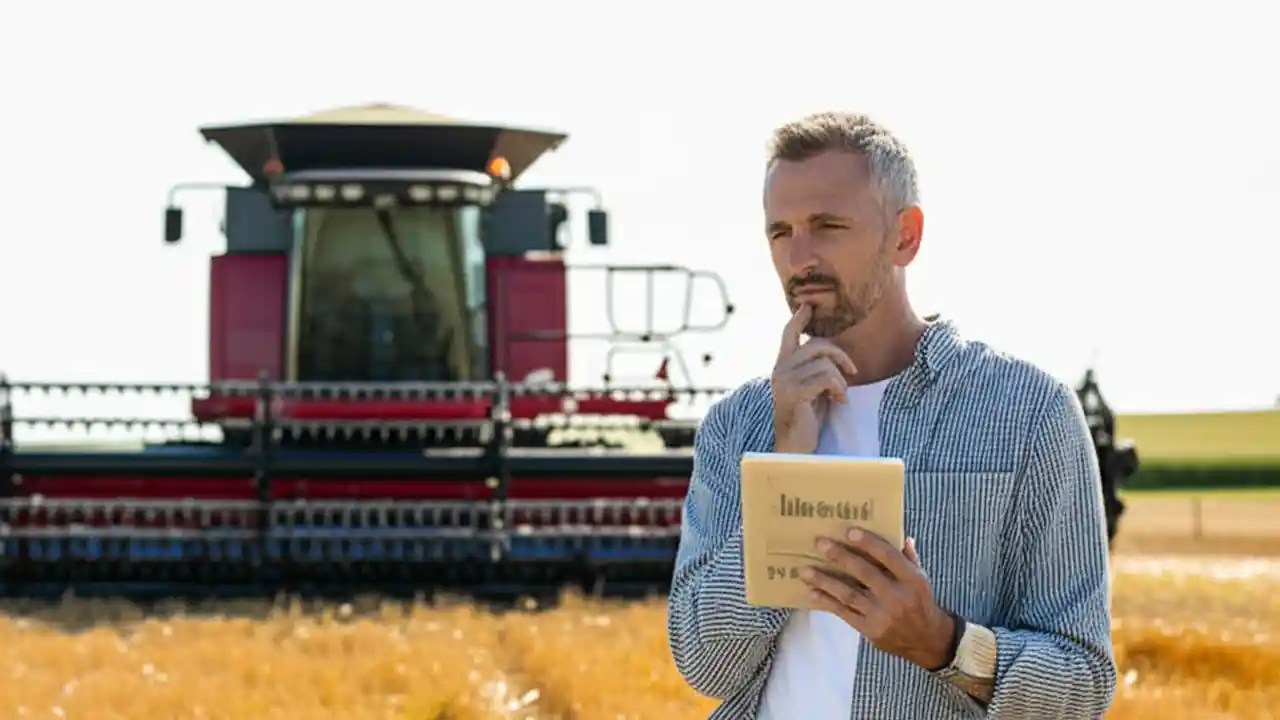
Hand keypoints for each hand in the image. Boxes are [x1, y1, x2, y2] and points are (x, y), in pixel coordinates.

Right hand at [771, 304, 857, 453]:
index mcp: (783, 366)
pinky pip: (826, 377)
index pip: (788, 334)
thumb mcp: (813, 390)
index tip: (807, 306)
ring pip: (825, 362)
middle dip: (841, 356)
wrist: (794, 449)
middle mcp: (780, 369)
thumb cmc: (807, 421)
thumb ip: (817, 371)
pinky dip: (839, 389)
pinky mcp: (794, 392)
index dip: (799, 318)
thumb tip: (836, 357)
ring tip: (840, 396)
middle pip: (818, 345)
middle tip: (852, 373)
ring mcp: (785, 380)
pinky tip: (839, 402)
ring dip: (841, 379)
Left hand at [801, 529, 956, 670]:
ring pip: (849, 594)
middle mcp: (897, 596)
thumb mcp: (921, 578)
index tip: (849, 531)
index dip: (869, 543)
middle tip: (820, 543)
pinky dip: (827, 602)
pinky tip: (812, 593)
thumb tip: (900, 535)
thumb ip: (908, 557)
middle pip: (865, 573)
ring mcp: (882, 614)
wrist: (927, 641)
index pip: (889, 556)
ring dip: (825, 581)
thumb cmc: (920, 602)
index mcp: (912, 580)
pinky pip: (844, 613)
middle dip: (841, 557)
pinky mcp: (870, 629)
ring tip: (804, 570)